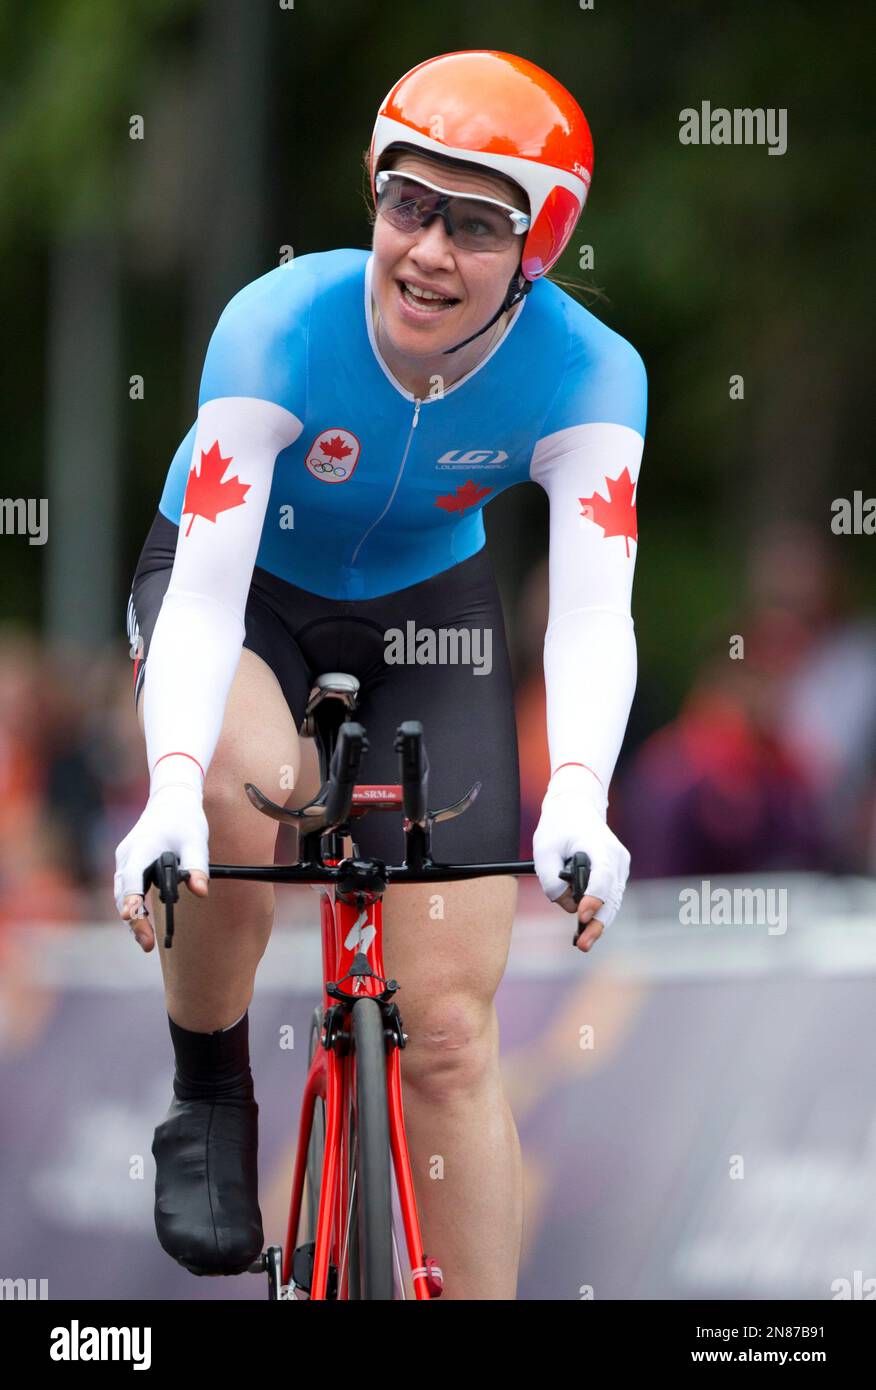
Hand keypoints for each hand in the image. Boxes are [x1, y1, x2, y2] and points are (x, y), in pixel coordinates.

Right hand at [114, 785, 209, 951]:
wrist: (171, 801)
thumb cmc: (184, 820)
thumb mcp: (196, 842)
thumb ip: (197, 867)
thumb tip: (201, 892)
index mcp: (142, 847)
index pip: (132, 876)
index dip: (131, 897)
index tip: (130, 916)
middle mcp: (127, 855)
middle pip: (123, 892)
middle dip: (133, 918)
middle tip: (147, 943)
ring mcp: (125, 860)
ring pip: (122, 893)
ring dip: (132, 916)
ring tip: (146, 941)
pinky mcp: (129, 864)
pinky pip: (126, 889)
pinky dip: (132, 906)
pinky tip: (142, 925)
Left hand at [532, 774, 630, 951]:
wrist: (577, 806)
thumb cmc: (559, 825)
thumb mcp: (543, 849)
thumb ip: (550, 879)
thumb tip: (566, 906)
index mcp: (600, 847)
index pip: (602, 877)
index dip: (594, 898)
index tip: (582, 915)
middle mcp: (616, 859)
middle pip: (611, 897)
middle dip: (597, 923)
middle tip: (582, 944)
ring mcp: (619, 868)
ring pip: (611, 902)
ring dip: (598, 921)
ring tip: (582, 942)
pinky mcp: (615, 875)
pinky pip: (608, 897)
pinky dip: (598, 912)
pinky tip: (586, 928)